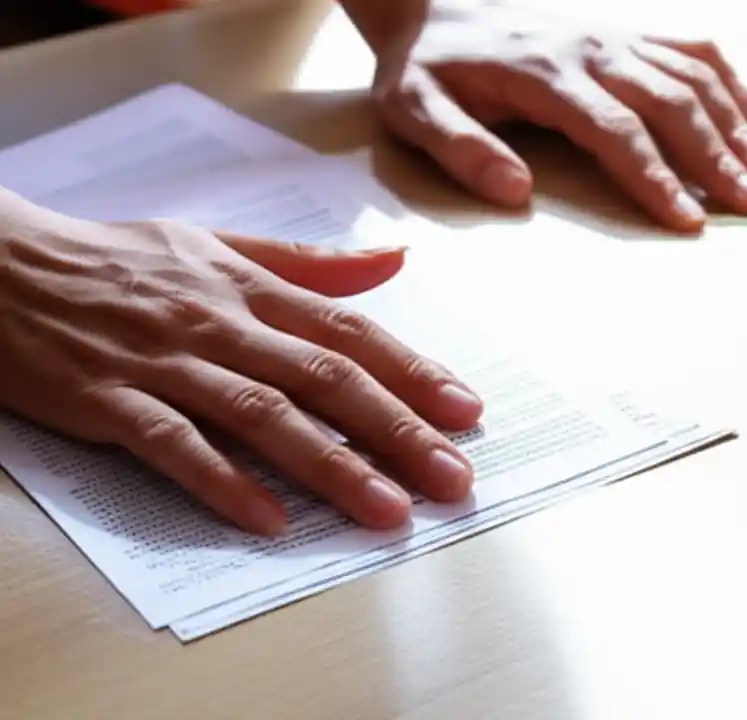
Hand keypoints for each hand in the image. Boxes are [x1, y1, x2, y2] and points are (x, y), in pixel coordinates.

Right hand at [0, 194, 482, 535]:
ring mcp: (163, 363)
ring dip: (331, 465)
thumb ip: (307, 262)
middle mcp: (217, 323)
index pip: (349, 331)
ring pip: (262, 415)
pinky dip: (221, 481)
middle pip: (323, 377)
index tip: (465, 410)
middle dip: (396, 429)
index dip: (414, 372)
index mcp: (248, 287)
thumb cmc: (115, 258)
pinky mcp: (106, 400)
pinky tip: (269, 519)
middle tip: (451, 476)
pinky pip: (172, 445)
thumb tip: (393, 261)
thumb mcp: (214, 243)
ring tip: (387, 508)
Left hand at [351, 0, 746, 231]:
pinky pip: (693, 50)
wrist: (428, 4)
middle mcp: (592, 49)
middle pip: (672, 102)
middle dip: (718, 157)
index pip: (615, 130)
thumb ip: (461, 149)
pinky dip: (733, 85)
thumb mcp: (414, 110)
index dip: (656, 177)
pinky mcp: (625, 32)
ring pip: (694, 74)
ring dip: (738, 124)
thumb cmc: (425, 69)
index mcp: (545, 74)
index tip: (690, 221)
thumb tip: (515, 194)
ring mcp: (615, 35)